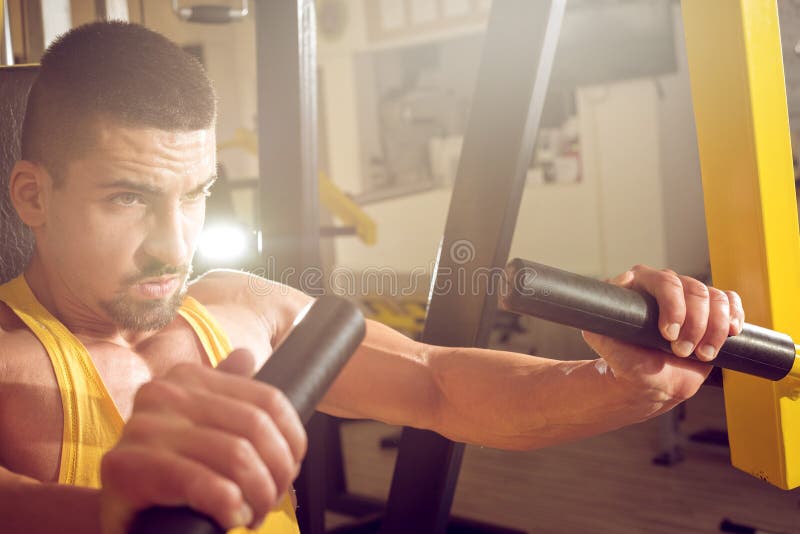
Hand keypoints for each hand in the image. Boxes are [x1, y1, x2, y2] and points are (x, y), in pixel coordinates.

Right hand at [99, 349, 306, 533]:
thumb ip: (223, 395)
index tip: (290, 470)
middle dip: (276, 472)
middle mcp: (162, 393)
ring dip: (257, 496)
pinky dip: (230, 507)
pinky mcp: (126, 468)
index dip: (292, 440)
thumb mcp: (197, 428)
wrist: (118, 515)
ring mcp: (141, 428)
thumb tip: (246, 355)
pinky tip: (230, 519)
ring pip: (237, 455)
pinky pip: (203, 483)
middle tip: (271, 501)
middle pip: (256, 427)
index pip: (268, 400)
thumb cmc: (166, 473)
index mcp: (187, 377)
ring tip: (252, 515)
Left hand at [582, 265, 743, 412]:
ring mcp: (689, 296)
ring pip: (716, 298)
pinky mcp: (711, 309)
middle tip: (682, 352)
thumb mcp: (607, 347)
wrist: (651, 383)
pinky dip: (734, 318)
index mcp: (637, 284)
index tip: (669, 335)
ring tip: (701, 355)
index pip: (663, 282)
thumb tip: (597, 310)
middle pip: (694, 290)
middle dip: (694, 324)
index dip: (673, 307)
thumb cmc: (627, 363)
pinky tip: (730, 334)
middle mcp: (664, 285)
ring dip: (714, 330)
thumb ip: (598, 328)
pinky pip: (731, 302)